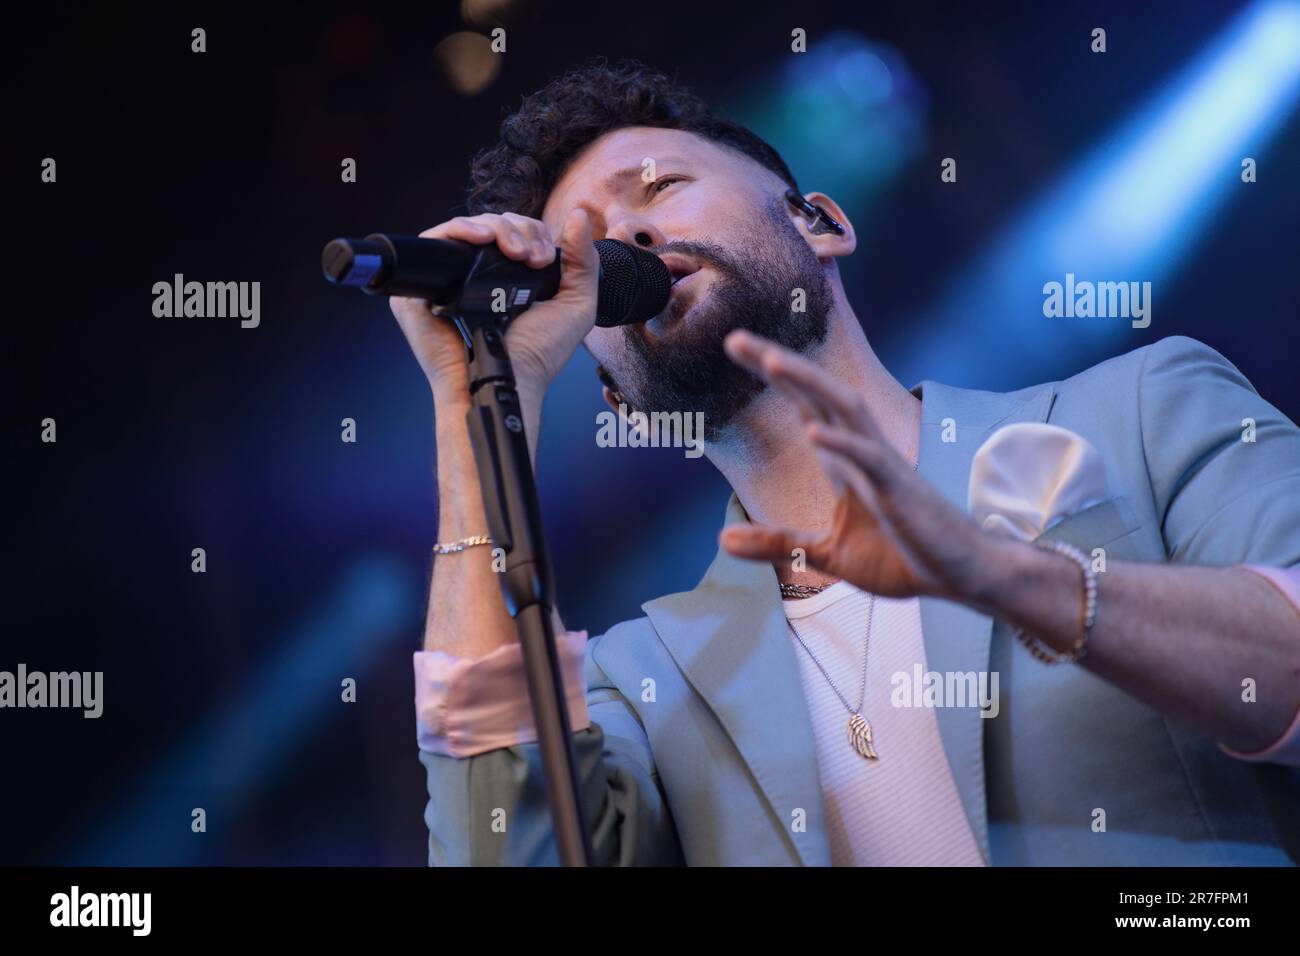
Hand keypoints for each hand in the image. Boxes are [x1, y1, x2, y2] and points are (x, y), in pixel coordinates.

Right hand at [389, 209, 598, 405]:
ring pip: (468, 228)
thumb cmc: (538, 355)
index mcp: (508, 277)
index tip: (545, 257)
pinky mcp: (421, 285)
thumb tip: (579, 216)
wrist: (510, 379)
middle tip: (533, 257)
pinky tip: (482, 239)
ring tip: (516, 252)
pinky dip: (459, 229)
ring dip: (497, 228)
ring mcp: (448, 280)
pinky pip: (434, 239)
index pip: (515, 232)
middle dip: (519, 229)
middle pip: (493, 224)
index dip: (532, 232)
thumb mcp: (576, 304)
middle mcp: (477, 275)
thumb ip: (584, 260)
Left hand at [718, 329, 1007, 601]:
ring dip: (808, 383)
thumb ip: (776, 542)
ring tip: (769, 359)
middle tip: (734, 337)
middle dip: (779, 364)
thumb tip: (721, 538)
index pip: (805, 405)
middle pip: (819, 394)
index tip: (736, 346)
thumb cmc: (901, 557)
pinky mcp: (900, 493)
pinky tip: (813, 434)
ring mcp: (884, 467)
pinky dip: (843, 445)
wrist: (960, 576)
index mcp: (845, 460)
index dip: (775, 375)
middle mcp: (863, 450)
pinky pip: (871, 460)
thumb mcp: (825, 554)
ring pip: (845, 410)